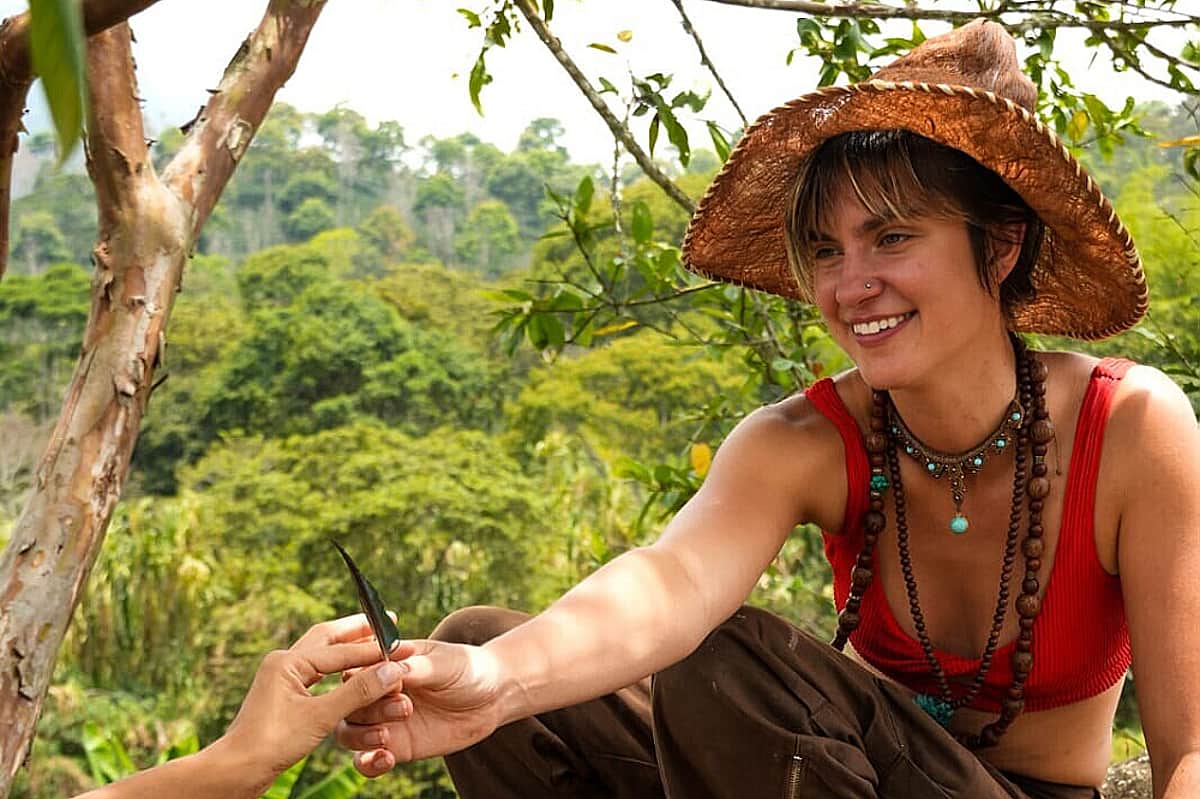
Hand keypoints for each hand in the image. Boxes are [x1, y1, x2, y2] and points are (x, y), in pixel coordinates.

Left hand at [212, 614, 409, 787]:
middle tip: (387, 621)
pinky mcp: (283, 693)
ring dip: (348, 645)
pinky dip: (338, 666)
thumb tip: (391, 670)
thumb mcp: (321, 717)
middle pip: (328, 636)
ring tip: (373, 638)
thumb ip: (357, 692)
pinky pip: (316, 670)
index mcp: (288, 662)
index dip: (375, 649)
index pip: (341, 651)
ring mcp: (281, 677)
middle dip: (358, 629)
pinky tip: (350, 669)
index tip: (403, 646)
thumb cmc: (272, 744)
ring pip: (321, 652)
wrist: (237, 771)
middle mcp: (283, 662)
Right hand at [334, 639, 505, 775]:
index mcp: (384, 662)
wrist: (491, 697)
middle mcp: (377, 692)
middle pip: (347, 704)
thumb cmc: (467, 668)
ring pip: (348, 732)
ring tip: (387, 735)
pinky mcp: (395, 745)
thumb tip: (392, 668)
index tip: (393, 683)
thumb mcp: (446, 663)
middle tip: (405, 707)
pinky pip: (366, 760)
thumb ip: (418, 667)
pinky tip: (387, 759)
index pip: (354, 669)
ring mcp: (383, 720)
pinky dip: (368, 763)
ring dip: (362, 736)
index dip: (364, 678)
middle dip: (368, 708)